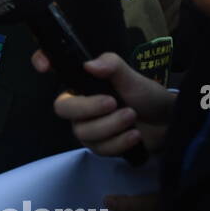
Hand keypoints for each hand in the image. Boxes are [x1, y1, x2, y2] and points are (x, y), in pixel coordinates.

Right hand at [31, 50, 175, 154]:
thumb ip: (112, 66)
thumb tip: (89, 65)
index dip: (42, 61)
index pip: (55, 66)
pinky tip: (134, 135)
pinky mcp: (101, 146)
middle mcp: (80, 104)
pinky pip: (99, 148)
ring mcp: (88, 127)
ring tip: (132, 117)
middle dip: (88, 108)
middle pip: (63, 108)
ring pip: (83, 132)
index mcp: (83, 82)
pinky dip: (119, 142)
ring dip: (111, 126)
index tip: (44, 67)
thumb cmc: (146, 96)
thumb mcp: (132, 77)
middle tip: (112, 103)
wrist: (167, 122)